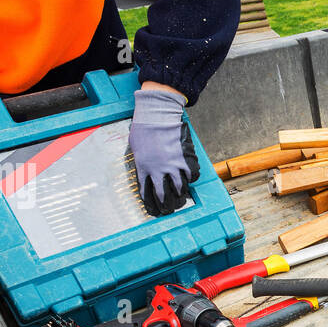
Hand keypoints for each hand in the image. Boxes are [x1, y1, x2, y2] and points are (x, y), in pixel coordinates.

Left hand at [128, 86, 199, 216]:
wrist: (157, 115)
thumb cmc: (143, 127)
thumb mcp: (136, 147)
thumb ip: (141, 161)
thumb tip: (145, 167)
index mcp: (143, 168)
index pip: (146, 191)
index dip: (149, 202)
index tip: (153, 209)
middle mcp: (158, 171)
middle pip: (163, 194)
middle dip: (166, 205)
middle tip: (168, 210)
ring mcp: (173, 166)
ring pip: (179, 187)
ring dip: (180, 195)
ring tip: (181, 198)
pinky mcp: (184, 159)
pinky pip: (191, 175)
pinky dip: (191, 179)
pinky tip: (190, 181)